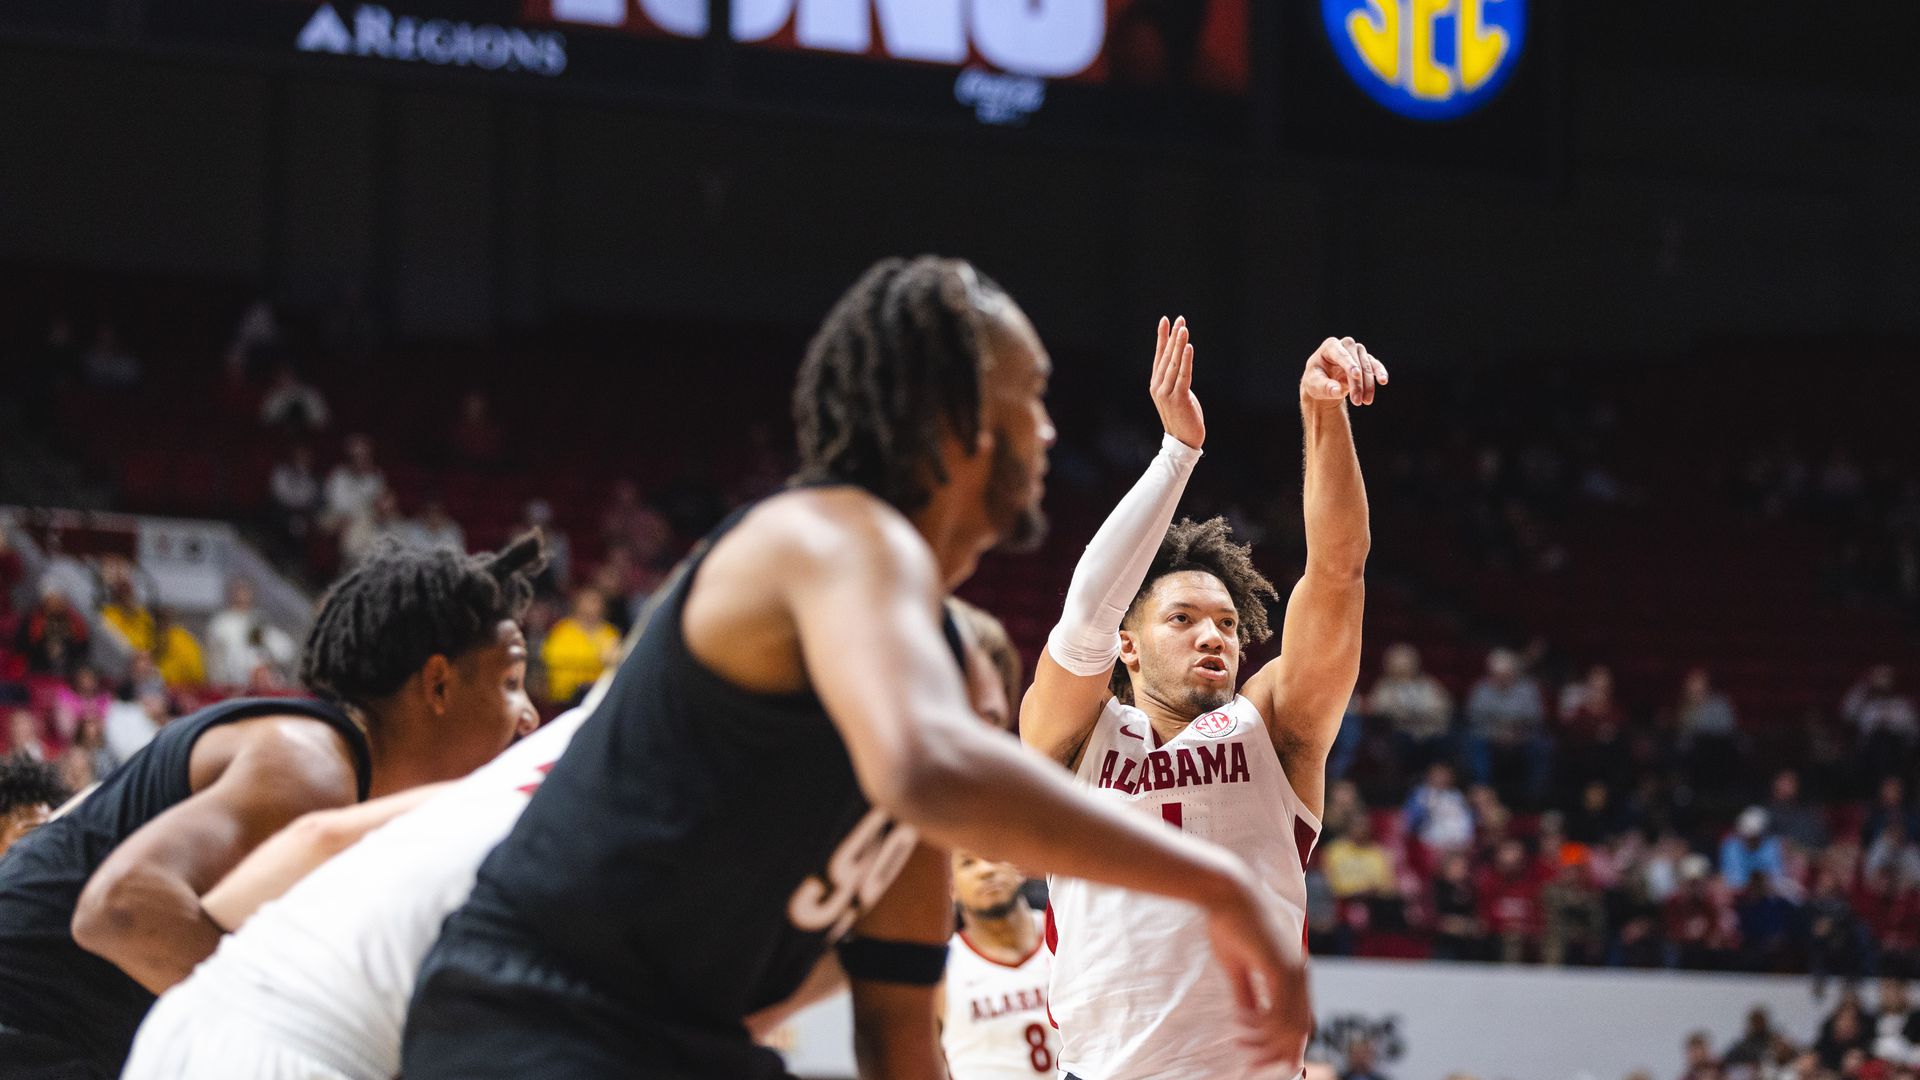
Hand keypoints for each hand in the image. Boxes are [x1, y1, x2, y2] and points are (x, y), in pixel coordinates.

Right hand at [1150, 316, 1204, 449]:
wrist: (1183, 441)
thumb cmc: (1183, 418)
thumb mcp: (1178, 395)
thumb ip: (1177, 380)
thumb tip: (1183, 364)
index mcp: (1156, 384)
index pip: (1159, 356)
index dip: (1162, 337)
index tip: (1165, 320)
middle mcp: (1158, 386)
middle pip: (1166, 356)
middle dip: (1173, 336)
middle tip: (1179, 318)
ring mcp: (1167, 392)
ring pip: (1174, 363)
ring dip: (1179, 344)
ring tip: (1183, 328)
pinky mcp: (1179, 397)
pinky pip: (1183, 375)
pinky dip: (1186, 360)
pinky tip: (1189, 347)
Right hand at [1204, 871, 1310, 1073]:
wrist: (1227, 893)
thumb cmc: (1230, 923)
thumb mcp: (1238, 967)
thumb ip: (1248, 993)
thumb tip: (1250, 1017)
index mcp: (1294, 973)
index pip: (1301, 1021)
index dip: (1286, 1045)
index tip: (1263, 1060)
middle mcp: (1300, 974)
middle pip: (1300, 1030)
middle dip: (1277, 1053)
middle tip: (1251, 1065)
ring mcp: (1293, 971)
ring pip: (1289, 1026)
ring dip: (1264, 1043)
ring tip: (1241, 1045)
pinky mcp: (1280, 967)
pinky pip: (1277, 1011)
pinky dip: (1259, 1025)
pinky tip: (1241, 1023)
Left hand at [1301, 336, 1388, 407]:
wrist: (1323, 383)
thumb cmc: (1316, 381)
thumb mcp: (1314, 385)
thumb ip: (1325, 387)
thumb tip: (1337, 390)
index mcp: (1329, 347)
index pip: (1340, 353)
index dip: (1348, 363)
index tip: (1356, 375)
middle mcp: (1345, 345)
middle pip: (1356, 360)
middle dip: (1358, 382)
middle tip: (1357, 402)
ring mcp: (1357, 352)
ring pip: (1367, 365)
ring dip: (1368, 385)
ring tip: (1366, 402)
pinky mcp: (1366, 360)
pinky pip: (1375, 365)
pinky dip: (1380, 373)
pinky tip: (1383, 381)